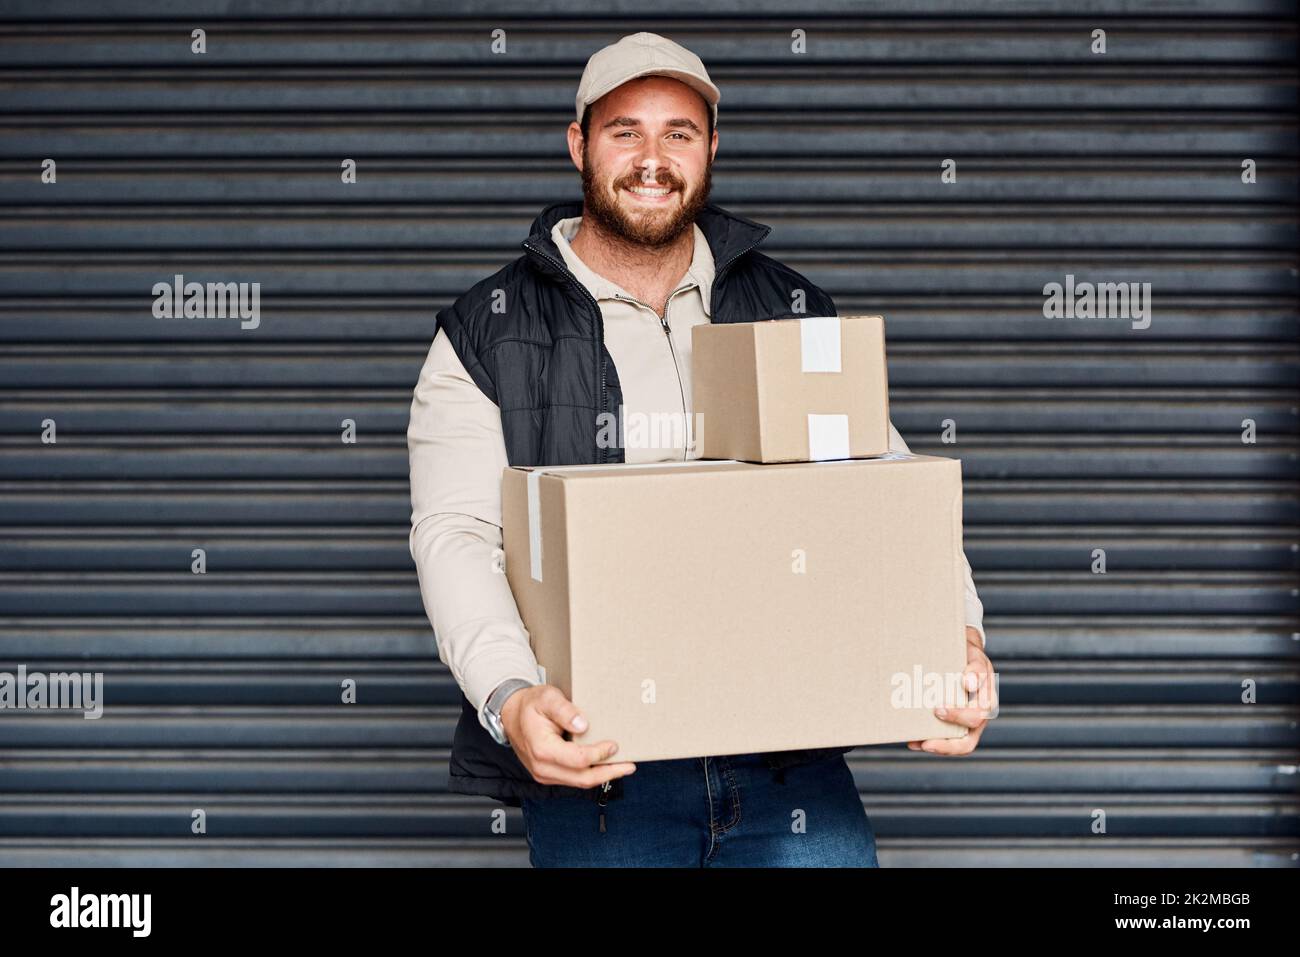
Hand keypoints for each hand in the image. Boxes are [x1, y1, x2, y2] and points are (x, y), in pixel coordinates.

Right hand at [501, 683, 636, 787]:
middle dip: (609, 773)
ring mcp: (544, 774)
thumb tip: (582, 724)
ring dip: (602, 776)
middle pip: (582, 779)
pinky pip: (572, 779)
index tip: (614, 745)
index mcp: (542, 749)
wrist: (512, 714)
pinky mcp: (548, 775)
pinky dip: (590, 774)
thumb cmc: (530, 705)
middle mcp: (542, 767)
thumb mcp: (547, 698)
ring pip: (579, 782)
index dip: (599, 755)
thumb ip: (564, 710)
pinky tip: (604, 766)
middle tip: (629, 765)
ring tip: (622, 767)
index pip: (578, 760)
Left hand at [906, 626, 996, 755]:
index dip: (958, 718)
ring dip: (935, 748)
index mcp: (987, 703)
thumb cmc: (970, 656)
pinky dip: (928, 742)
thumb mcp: (976, 657)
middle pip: (968, 742)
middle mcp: (979, 718)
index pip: (976, 718)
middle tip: (925, 740)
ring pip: (955, 746)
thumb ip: (975, 669)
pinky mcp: (953, 725)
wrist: (963, 654)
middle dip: (946, 744)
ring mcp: (966, 724)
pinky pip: (943, 740)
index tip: (938, 709)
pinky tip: (912, 741)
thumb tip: (969, 684)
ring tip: (915, 744)